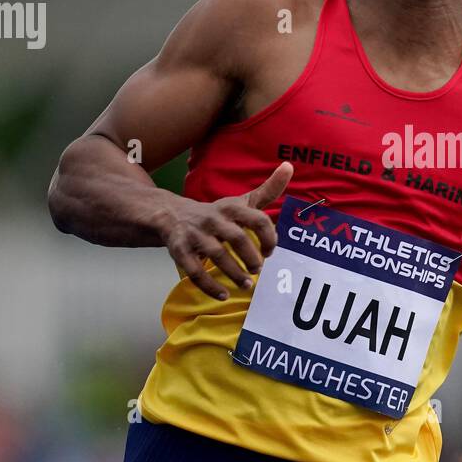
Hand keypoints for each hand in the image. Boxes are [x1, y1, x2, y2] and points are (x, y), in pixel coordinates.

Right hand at [158, 162, 292, 299]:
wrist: (172, 214)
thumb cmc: (218, 213)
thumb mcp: (242, 201)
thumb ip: (268, 190)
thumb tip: (290, 166)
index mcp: (232, 208)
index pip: (257, 219)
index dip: (269, 237)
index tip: (271, 252)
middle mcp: (214, 219)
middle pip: (237, 237)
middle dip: (251, 256)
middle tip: (259, 270)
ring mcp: (196, 234)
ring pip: (216, 255)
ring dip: (234, 272)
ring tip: (246, 285)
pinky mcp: (180, 250)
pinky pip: (194, 270)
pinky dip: (209, 286)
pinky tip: (223, 295)